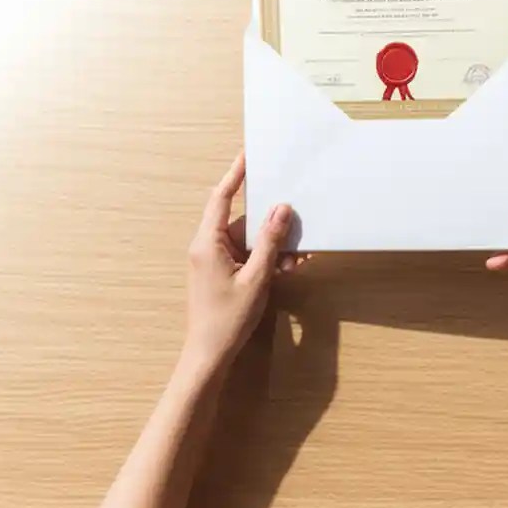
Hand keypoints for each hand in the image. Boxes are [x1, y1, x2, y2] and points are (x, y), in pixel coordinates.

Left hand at [183, 153, 295, 372]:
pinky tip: (290, 265)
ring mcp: (214, 260)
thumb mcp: (257, 277)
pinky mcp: (222, 273)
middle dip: (270, 219)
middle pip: (241, 219)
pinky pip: (247, 255)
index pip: (221, 197)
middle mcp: (207, 246)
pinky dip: (267, 258)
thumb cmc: (228, 318)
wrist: (209, 354)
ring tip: (300, 252)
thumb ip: (271, 242)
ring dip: (273, 245)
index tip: (248, 153)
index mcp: (208, 241)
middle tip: (295, 210)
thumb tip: (282, 208)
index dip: (235, 173)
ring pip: (248, 240)